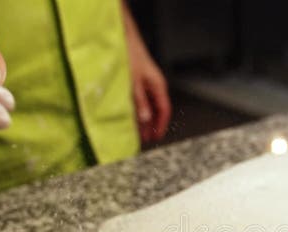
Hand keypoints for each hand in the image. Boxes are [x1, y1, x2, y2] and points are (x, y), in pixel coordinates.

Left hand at [122, 2, 170, 143]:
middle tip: (144, 139)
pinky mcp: (138, 80)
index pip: (164, 110)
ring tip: (137, 131)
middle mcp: (154, 85)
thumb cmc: (130, 54)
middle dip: (151, 125)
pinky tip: (130, 115)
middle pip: (156, 110)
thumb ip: (139, 101)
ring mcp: (146, 82)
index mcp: (158, 85)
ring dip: (143, 118)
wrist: (123, 36)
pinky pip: (140, 98)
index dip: (160, 126)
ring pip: (148, 105)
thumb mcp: (133, 81)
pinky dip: (137, 108)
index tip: (154, 138)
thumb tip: (145, 118)